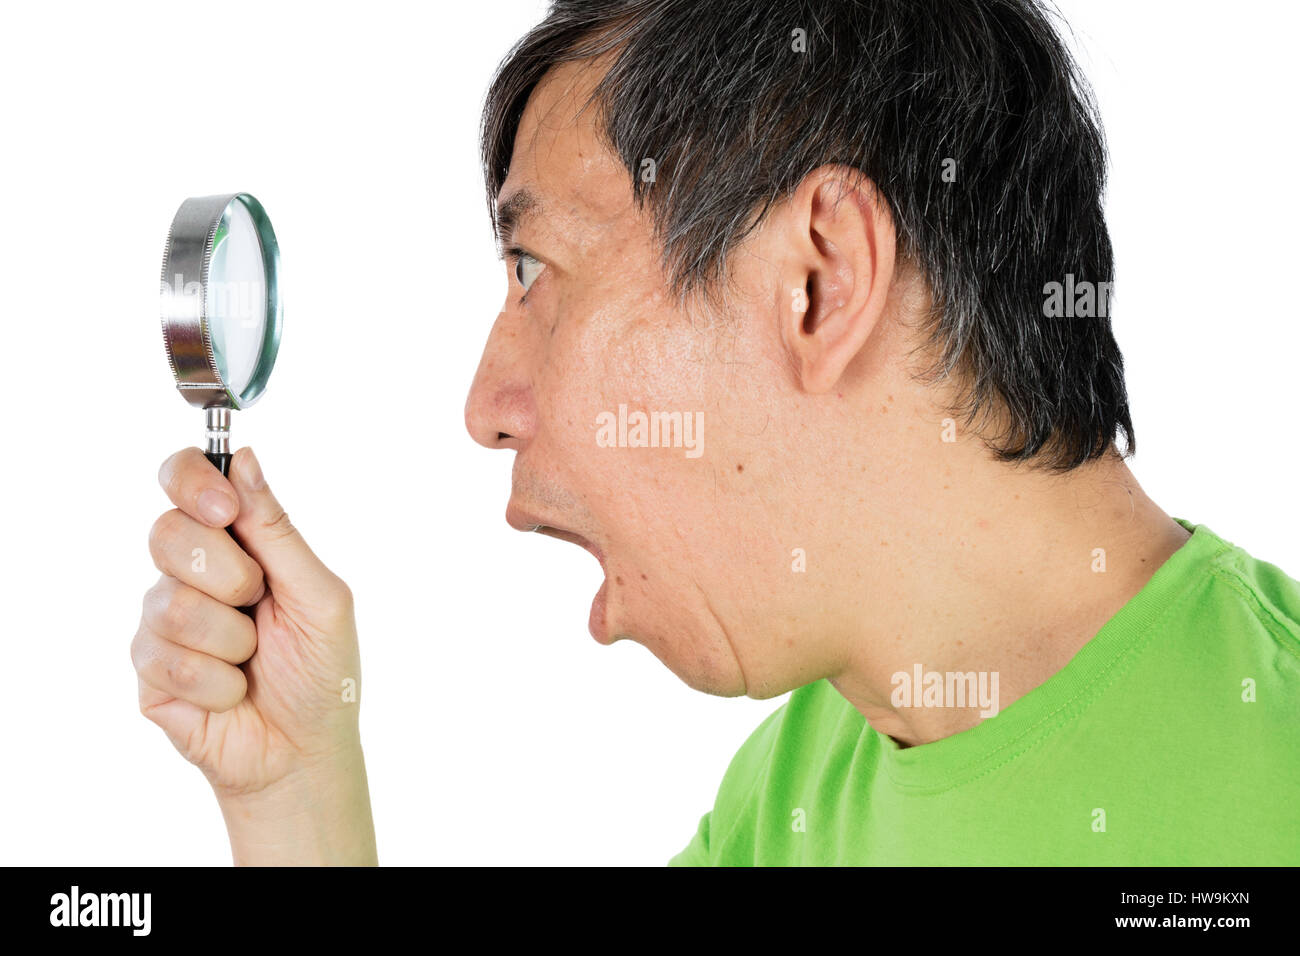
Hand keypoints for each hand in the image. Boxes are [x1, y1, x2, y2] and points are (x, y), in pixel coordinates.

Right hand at [133, 446, 374, 863]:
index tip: (224, 511)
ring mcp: (164, 618)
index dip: (193, 482)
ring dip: (232, 640)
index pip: (187, 479)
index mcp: (237, 542)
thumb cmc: (321, 670)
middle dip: (228, 576)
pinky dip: (216, 680)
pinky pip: (166, 657)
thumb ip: (278, 531)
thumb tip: (246, 458)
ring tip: (252, 659)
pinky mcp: (148, 668)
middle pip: (167, 533)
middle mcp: (191, 571)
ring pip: (170, 602)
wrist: (304, 749)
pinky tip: (232, 691)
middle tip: (258, 604)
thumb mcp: (320, 596)